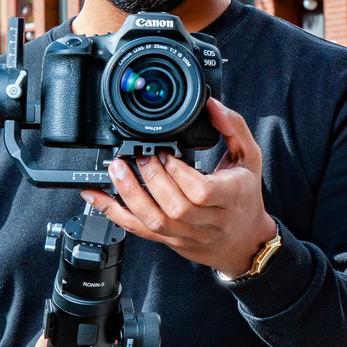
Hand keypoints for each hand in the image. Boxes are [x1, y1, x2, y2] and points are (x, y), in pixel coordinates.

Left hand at [81, 98, 277, 277]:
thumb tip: (212, 105)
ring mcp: (187, 234)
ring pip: (154, 221)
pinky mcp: (170, 241)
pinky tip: (96, 196)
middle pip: (175, 207)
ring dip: (129, 194)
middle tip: (140, 156)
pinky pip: (138, 230)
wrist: (245, 241)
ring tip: (117, 170)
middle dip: (151, 178)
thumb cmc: (246, 196)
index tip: (168, 153)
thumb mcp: (250, 157)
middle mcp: (209, 220)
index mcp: (230, 196)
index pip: (201, 192)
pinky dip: (113, 212)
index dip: (179, 174)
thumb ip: (233, 127)